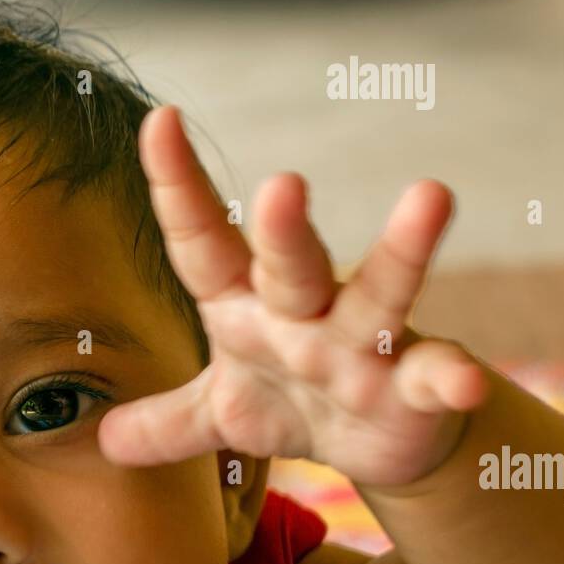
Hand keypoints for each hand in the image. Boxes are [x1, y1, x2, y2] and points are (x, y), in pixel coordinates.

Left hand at [97, 105, 488, 488]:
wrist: (377, 440)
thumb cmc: (292, 403)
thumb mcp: (223, 414)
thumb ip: (168, 423)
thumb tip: (100, 441)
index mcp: (246, 309)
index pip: (205, 248)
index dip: (180, 191)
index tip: (158, 122)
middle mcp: (305, 314)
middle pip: (290, 264)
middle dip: (285, 230)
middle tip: (281, 185)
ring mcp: (362, 346)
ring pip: (380, 294)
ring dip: (401, 251)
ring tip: (430, 197)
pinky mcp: (413, 387)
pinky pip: (434, 377)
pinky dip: (451, 379)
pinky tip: (463, 384)